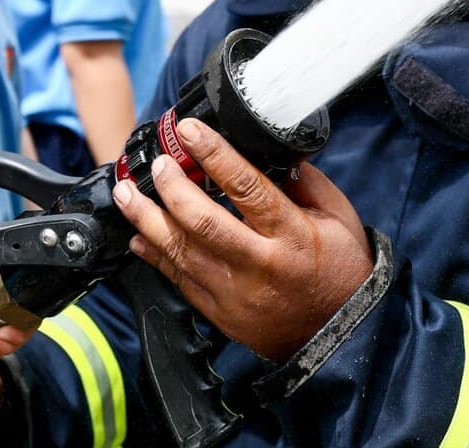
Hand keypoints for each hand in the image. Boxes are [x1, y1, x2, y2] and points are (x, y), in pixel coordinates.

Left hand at [112, 117, 371, 362]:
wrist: (338, 337)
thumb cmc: (341, 269)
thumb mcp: (338, 218)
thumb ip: (306, 182)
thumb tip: (274, 150)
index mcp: (292, 234)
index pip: (247, 187)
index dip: (214, 154)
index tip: (189, 131)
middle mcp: (260, 265)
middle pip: (204, 221)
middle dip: (172, 187)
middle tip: (157, 164)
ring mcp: (236, 293)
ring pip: (182, 252)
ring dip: (148, 220)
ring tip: (127, 194)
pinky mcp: (220, 314)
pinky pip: (180, 281)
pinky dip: (156, 256)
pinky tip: (138, 236)